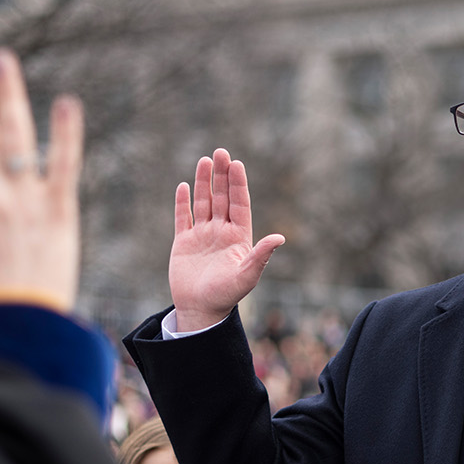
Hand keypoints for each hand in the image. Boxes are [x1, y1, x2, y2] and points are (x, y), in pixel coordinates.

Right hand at [166, 150, 285, 331]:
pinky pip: (183, 218)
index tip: (236, 164)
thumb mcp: (247, 275)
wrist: (201, 310)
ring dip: (203, 182)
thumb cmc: (227, 295)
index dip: (238, 184)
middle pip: (222, 198)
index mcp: (239, 237)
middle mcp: (221, 232)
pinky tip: (183, 186)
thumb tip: (281, 238)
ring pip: (203, 203)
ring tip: (204, 161)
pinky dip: (183, 203)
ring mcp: (202, 235)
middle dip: (221, 175)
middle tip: (220, 152)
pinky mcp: (184, 242)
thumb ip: (261, 255)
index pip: (239, 204)